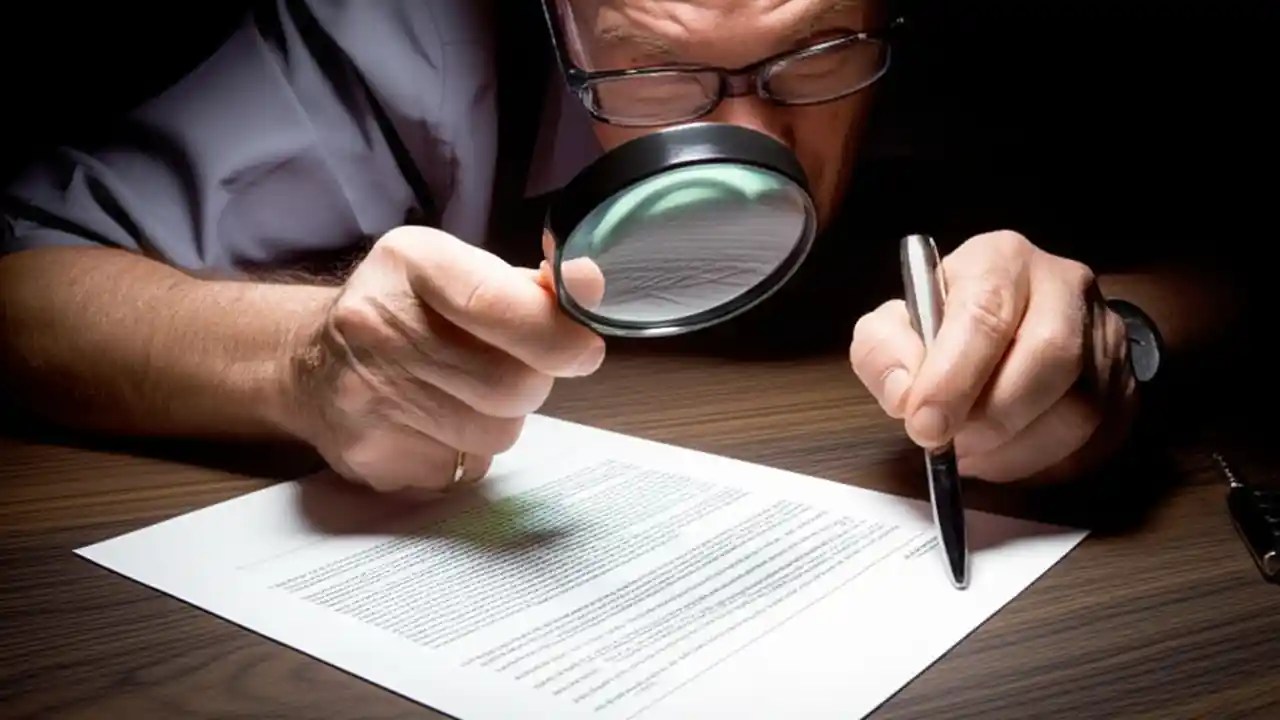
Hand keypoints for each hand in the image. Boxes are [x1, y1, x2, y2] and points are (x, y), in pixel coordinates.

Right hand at [286, 226, 605, 494]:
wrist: (309, 365)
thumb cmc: (405, 311)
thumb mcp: (456, 272)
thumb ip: (528, 285)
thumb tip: (591, 285)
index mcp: (411, 265)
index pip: (494, 303)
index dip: (554, 333)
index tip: (584, 348)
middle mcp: (378, 327)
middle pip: (509, 383)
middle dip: (533, 381)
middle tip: (516, 368)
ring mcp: (368, 398)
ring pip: (495, 433)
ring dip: (501, 418)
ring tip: (466, 393)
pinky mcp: (371, 456)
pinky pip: (462, 469)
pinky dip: (466, 451)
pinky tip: (435, 423)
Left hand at [850, 231, 1137, 482]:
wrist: (1013, 324)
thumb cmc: (946, 326)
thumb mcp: (895, 324)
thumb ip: (883, 353)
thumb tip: (905, 395)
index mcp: (1002, 260)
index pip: (986, 313)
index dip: (953, 377)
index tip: (923, 423)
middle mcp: (1064, 287)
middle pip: (1051, 356)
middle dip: (991, 416)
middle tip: (948, 443)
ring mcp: (1105, 336)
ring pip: (1079, 407)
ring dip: (1014, 448)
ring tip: (970, 451)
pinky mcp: (1124, 386)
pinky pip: (1094, 442)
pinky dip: (1040, 464)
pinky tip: (1003, 456)